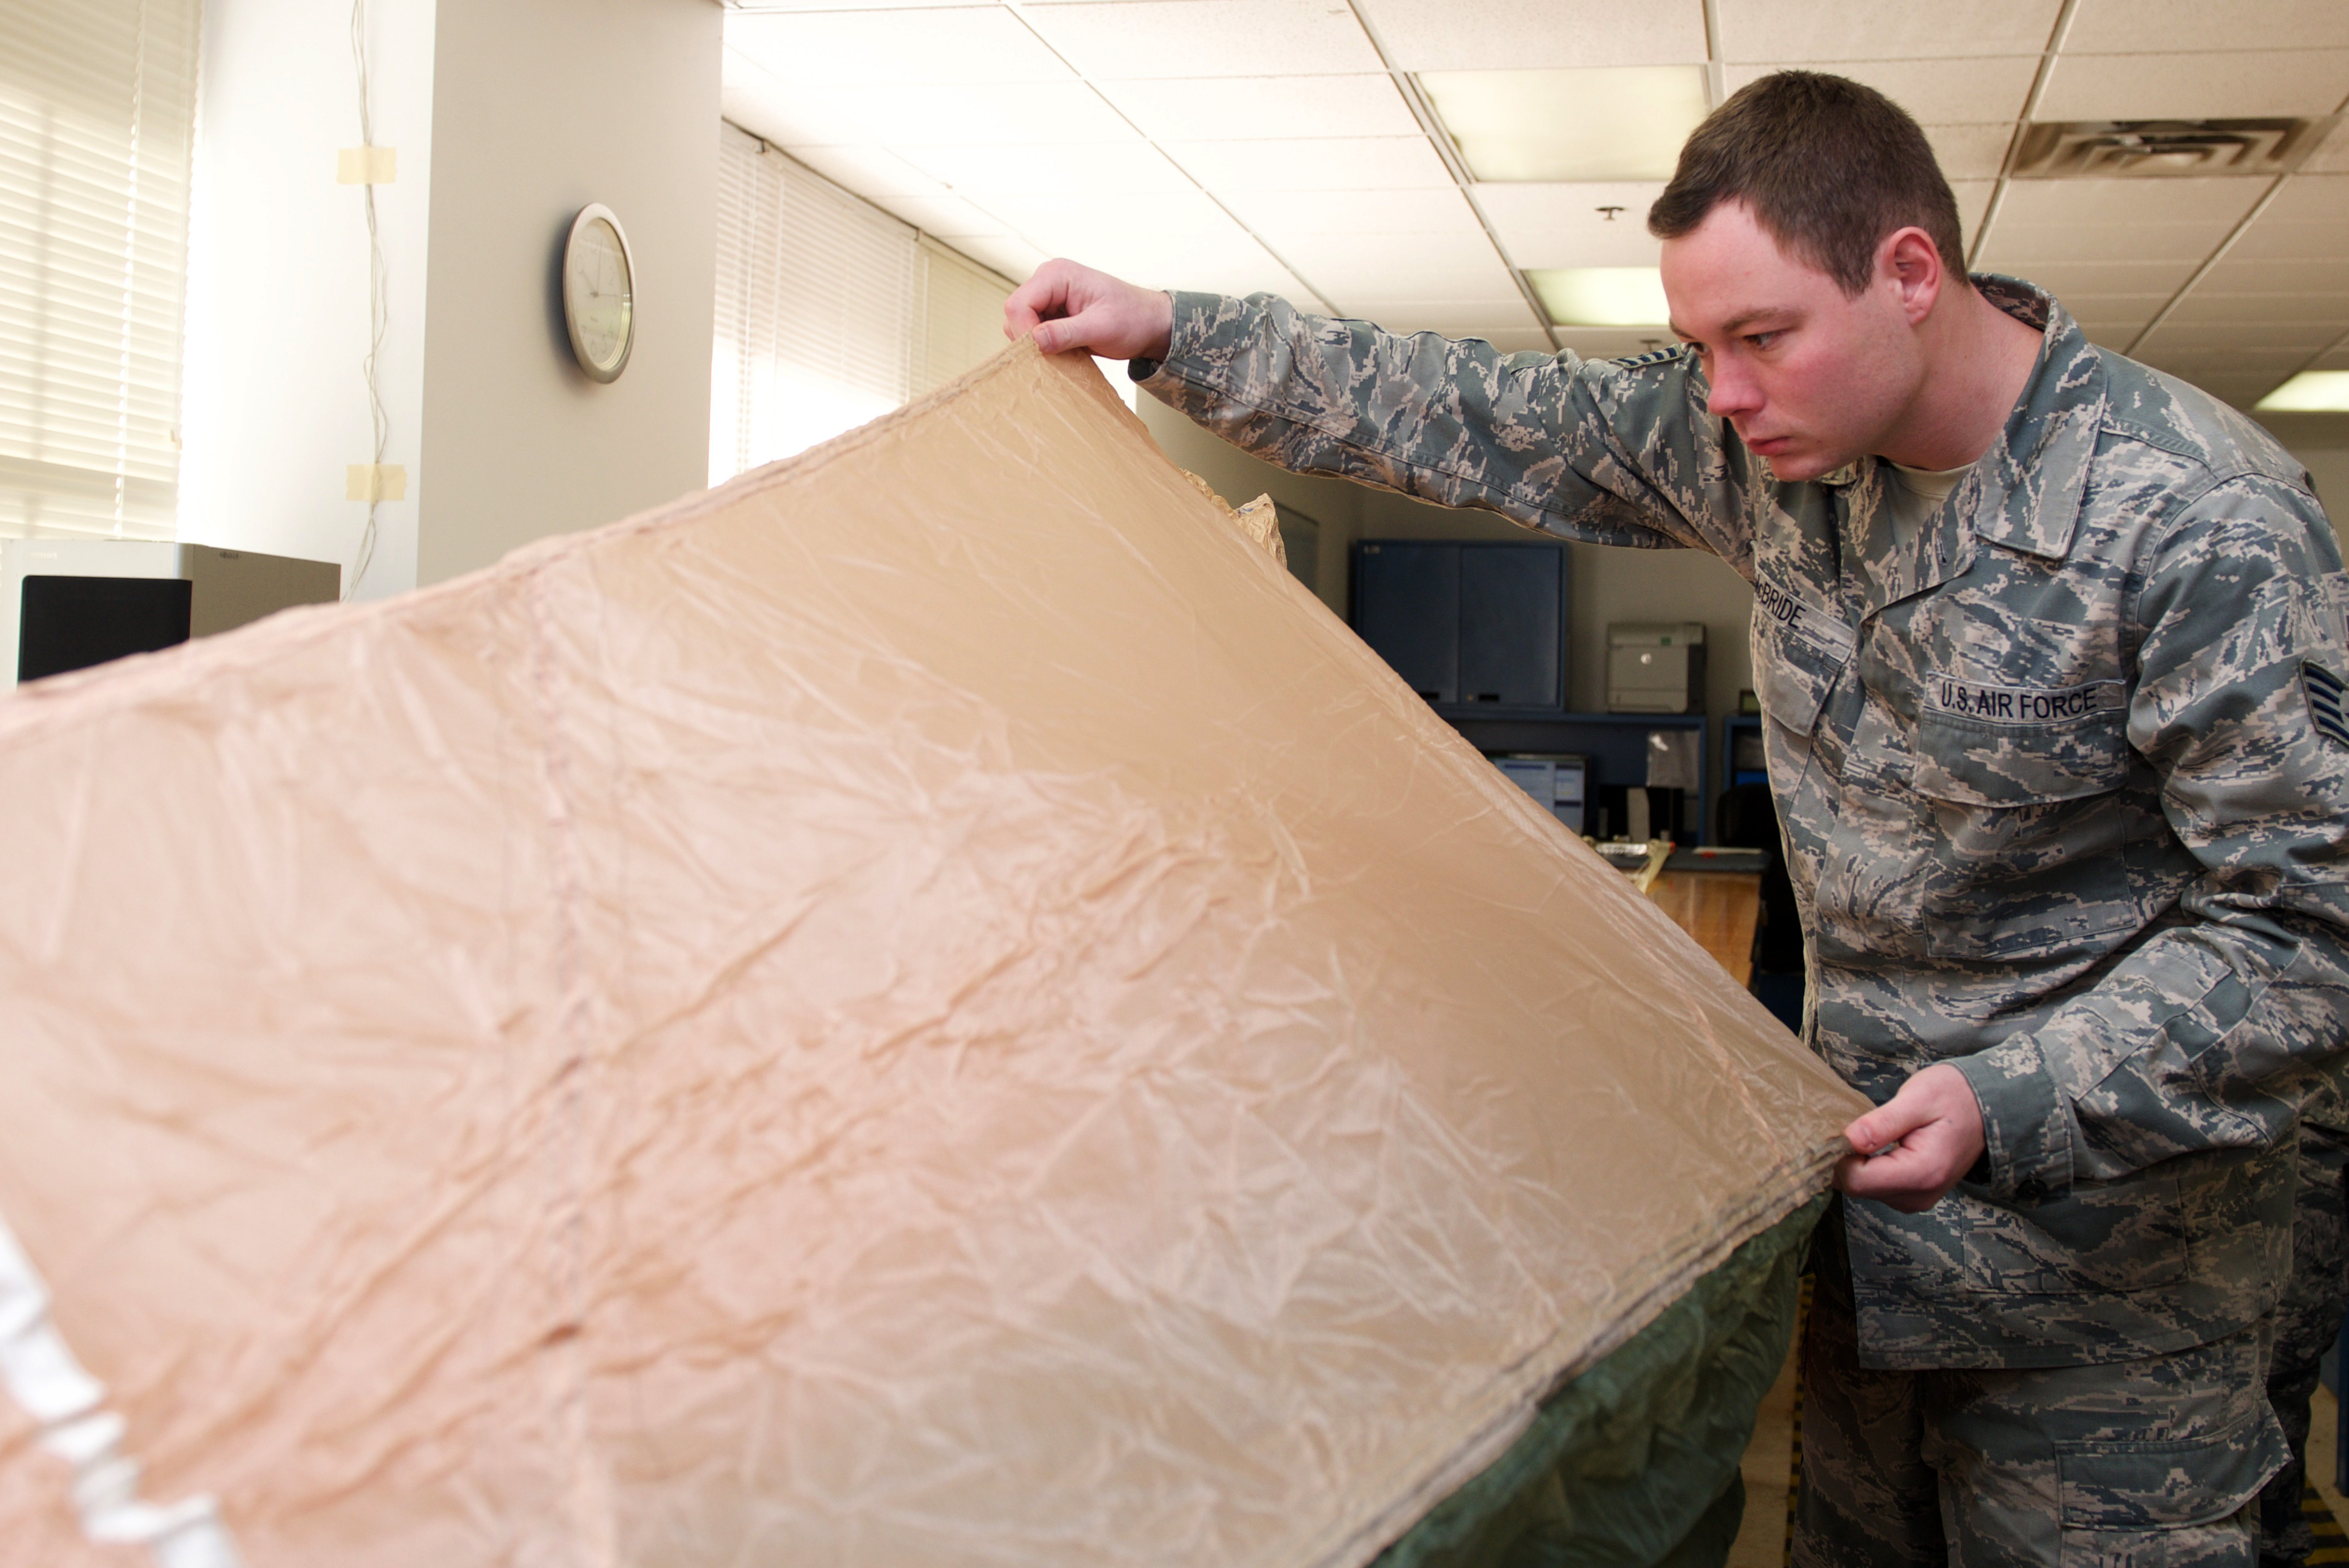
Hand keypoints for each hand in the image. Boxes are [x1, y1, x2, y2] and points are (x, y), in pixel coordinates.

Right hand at [1004, 259, 1173, 360]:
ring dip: (1036, 344)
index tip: (1041, 352)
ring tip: (1063, 352)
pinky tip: (1063, 351)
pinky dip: (1043, 346)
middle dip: (1028, 339)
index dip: (1024, 331)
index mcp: (1057, 274)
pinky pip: (1034, 332)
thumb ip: (1067, 333)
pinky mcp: (1052, 313)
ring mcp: (1049, 297)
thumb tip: (1035, 340)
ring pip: (1021, 325)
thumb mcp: (1102, 328)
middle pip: (1015, 314)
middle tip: (1053, 356)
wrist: (1149, 323)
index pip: (1019, 303)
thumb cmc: (1133, 318)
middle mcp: (1048, 281)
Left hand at [1834, 1063, 1986, 1213]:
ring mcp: (1915, 1199)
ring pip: (1862, 1187)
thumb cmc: (1954, 1096)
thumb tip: (1849, 1140)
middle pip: (1856, 1186)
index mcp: (1922, 1173)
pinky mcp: (1911, 1195)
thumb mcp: (1919, 1097)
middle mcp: (1918, 1195)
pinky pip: (1875, 1186)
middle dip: (1845, 1157)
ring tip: (1871, 1132)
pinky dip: (1868, 1166)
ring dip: (1857, 1161)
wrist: (1985, 1108)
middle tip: (1852, 1125)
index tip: (1837, 1128)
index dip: (1838, 1155)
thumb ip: (1883, 1123)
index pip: (1856, 1180)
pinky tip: (1877, 1145)